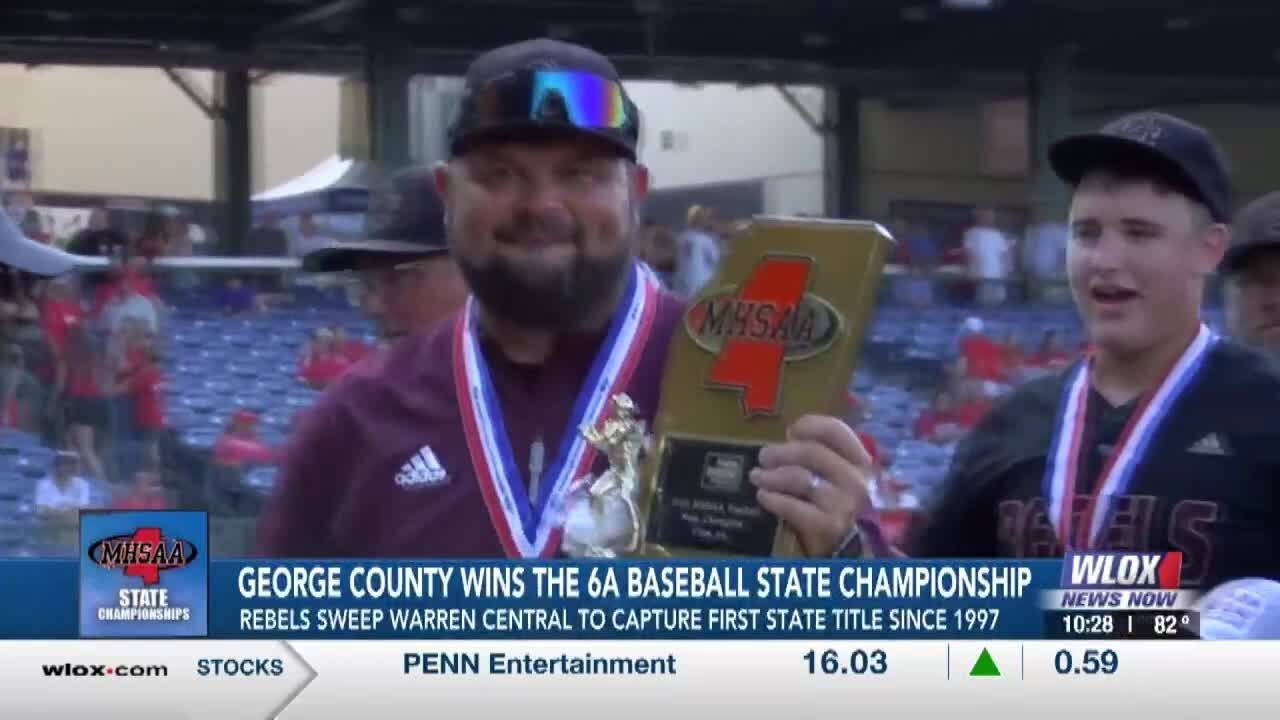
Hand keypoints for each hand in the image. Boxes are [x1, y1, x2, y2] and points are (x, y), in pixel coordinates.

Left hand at [750, 414, 872, 556]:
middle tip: (763, 457)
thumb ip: (817, 452)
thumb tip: (789, 436)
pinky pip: (793, 506)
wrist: (841, 547)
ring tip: (757, 476)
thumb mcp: (832, 474)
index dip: (811, 425)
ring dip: (772, 475)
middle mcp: (856, 480)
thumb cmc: (831, 503)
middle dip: (781, 452)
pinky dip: (774, 499)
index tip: (791, 431)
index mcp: (859, 461)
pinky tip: (763, 496)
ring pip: (800, 478)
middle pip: (812, 452)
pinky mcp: (828, 526)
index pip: (836, 431)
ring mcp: (844, 504)